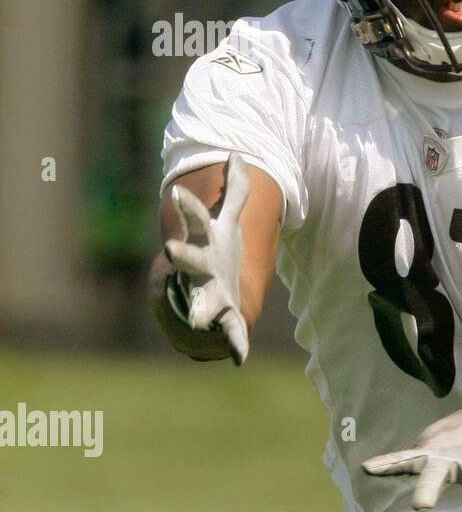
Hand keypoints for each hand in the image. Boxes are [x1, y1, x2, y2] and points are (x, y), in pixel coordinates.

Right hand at [164, 153, 251, 364]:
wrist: (208, 297)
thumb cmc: (216, 255)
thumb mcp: (227, 221)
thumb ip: (235, 191)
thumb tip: (236, 154)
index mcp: (203, 243)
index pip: (194, 220)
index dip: (185, 207)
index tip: (175, 191)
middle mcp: (200, 269)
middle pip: (189, 260)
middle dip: (181, 255)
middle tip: (171, 251)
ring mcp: (208, 294)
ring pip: (201, 301)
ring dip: (199, 310)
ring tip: (198, 319)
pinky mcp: (225, 317)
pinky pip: (230, 332)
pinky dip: (235, 344)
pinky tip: (240, 357)